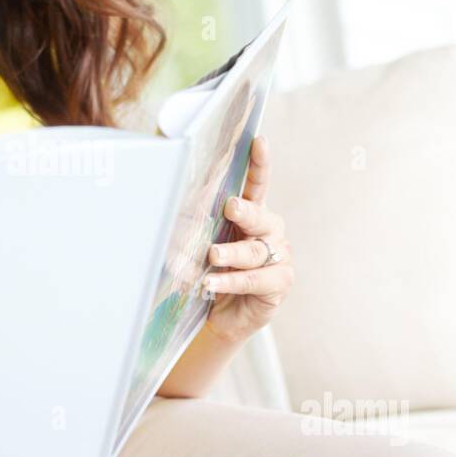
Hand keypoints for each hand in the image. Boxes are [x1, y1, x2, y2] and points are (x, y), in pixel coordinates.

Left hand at [201, 135, 294, 344]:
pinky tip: (212, 282)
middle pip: (260, 215)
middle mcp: (270, 231)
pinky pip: (255, 279)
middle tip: (230, 207)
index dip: (260, 163)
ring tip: (212, 256)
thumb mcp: (199, 244)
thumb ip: (196, 225)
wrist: (220, 316)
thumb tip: (176, 208)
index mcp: (253, 214)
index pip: (258, 185)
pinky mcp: (280, 282)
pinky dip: (232, 280)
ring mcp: (279, 256)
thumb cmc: (211, 272)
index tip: (259, 141)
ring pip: (255, 250)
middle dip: (245, 211)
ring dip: (231, 253)